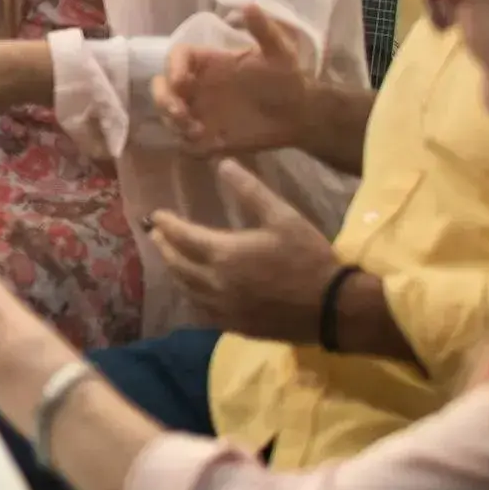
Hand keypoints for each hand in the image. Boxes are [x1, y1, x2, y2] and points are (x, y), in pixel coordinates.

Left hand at [148, 163, 341, 342]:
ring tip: (170, 259)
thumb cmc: (308, 257)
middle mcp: (216, 283)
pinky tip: (195, 293)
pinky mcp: (237, 326)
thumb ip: (251, 190)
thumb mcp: (283, 216)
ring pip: (187, 290)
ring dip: (174, 272)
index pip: (182, 236)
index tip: (155, 215)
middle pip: (177, 264)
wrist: (333, 308)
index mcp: (224, 254)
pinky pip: (203, 312)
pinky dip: (192, 297)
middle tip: (156, 235)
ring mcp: (225, 309)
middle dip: (163, 247)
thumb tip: (223, 163)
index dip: (165, 224)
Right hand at [156, 5, 324, 159]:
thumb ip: (264, 30)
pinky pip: (184, 141)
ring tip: (196, 131)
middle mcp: (198, 85)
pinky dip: (186, 143)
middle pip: (162, 86)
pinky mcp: (208, 136)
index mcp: (208, 62)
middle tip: (180, 113)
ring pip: (168, 115)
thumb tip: (249, 4)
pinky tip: (205, 145)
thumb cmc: (287, 79)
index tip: (183, 82)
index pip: (177, 57)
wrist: (301, 115)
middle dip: (163, 99)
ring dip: (174, 122)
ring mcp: (201, 111)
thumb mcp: (279, 52)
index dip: (173, 67)